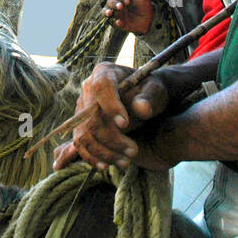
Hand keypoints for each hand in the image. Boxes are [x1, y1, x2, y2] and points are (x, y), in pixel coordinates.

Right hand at [52, 61, 190, 171]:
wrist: (146, 101)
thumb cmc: (151, 92)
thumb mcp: (156, 91)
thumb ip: (150, 98)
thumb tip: (142, 108)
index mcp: (105, 72)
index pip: (101, 86)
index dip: (110, 105)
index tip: (125, 124)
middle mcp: (88, 89)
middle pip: (90, 116)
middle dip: (111, 138)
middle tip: (133, 151)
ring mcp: (82, 108)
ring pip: (84, 134)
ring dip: (103, 152)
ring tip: (125, 162)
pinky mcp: (82, 125)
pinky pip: (80, 144)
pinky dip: (91, 157)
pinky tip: (106, 165)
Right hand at [102, 0, 153, 34]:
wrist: (150, 20)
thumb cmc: (145, 6)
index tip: (128, 2)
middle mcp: (117, 6)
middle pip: (109, 2)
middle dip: (114, 4)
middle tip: (121, 7)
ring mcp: (117, 15)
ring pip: (106, 12)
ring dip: (107, 12)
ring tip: (110, 13)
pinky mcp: (119, 24)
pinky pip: (113, 23)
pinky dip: (115, 22)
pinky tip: (119, 22)